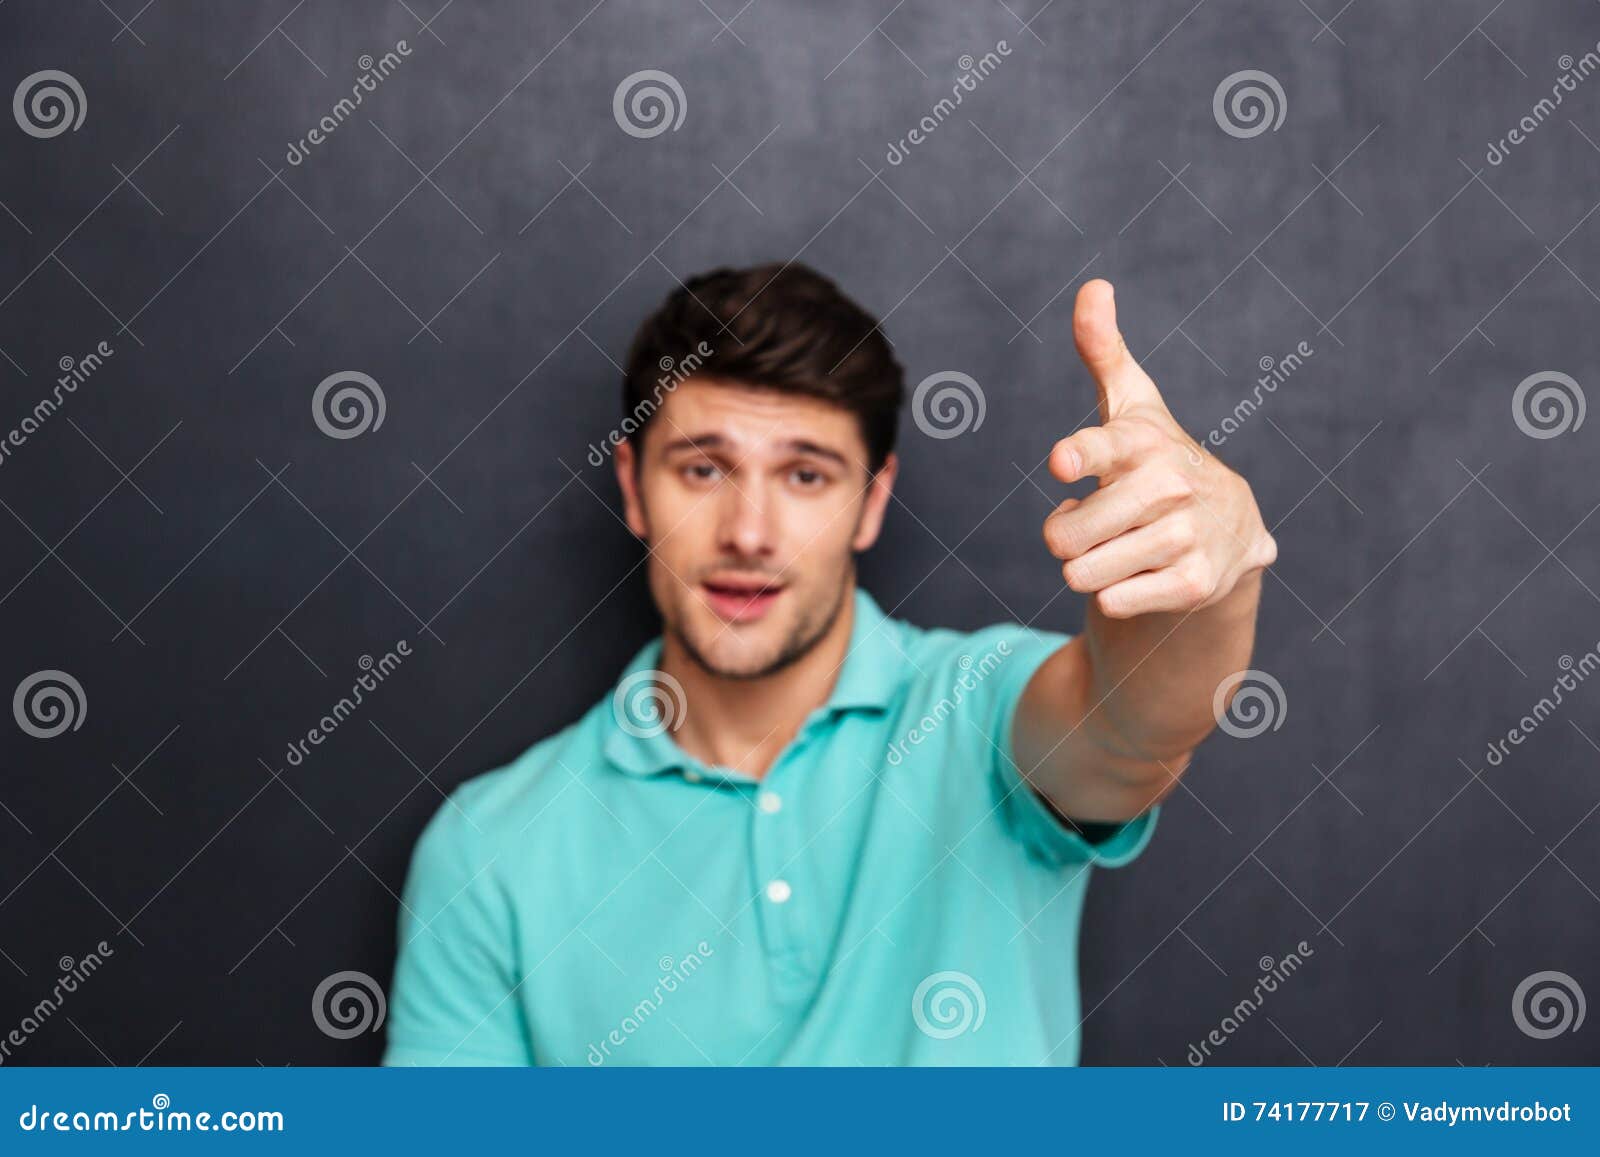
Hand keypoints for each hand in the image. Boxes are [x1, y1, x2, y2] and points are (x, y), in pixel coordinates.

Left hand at [1043, 280, 1276, 618]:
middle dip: (1064, 536)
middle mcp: (1168, 486)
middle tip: (1095, 522)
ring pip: (1083, 574)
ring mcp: (1185, 537)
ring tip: (1119, 545)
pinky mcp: (1193, 585)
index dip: (1079, 456)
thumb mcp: (1132, 406)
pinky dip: (1113, 594)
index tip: (1065, 461)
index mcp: (1143, 441)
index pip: (1100, 448)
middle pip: (1065, 536)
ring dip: (1087, 567)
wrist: (1229, 529)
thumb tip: (1094, 286)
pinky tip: (1140, 572)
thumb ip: (1103, 350)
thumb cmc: (1156, 459)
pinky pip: (1112, 602)